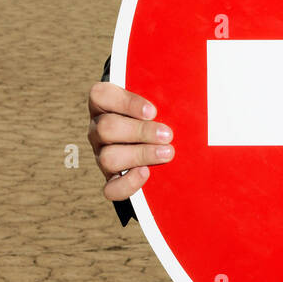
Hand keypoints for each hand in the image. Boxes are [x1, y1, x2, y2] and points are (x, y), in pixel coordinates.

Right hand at [87, 81, 173, 201]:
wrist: (162, 141)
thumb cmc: (161, 113)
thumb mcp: (160, 99)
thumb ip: (164, 94)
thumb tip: (184, 93)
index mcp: (105, 104)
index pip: (101, 95)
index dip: (125, 103)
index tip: (153, 111)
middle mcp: (98, 129)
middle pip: (106, 128)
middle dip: (140, 132)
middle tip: (167, 135)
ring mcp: (102, 155)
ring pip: (108, 157)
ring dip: (140, 155)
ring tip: (166, 153)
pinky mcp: (111, 179)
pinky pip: (110, 188)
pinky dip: (127, 183)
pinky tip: (146, 173)